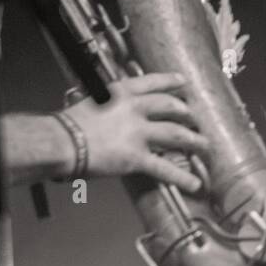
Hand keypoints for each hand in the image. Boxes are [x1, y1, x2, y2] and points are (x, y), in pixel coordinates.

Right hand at [62, 73, 208, 189]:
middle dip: (187, 114)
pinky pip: (165, 168)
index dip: (170, 82)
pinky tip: (195, 183)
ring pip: (176, 134)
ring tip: (205, 146)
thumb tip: (108, 113)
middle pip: (171, 107)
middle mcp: (135, 109)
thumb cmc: (67, 124)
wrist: (60, 141)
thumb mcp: (90, 102)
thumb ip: (106, 105)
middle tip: (195, 119)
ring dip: (194, 140)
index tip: (183, 83)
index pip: (152, 83)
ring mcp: (139, 133)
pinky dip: (182, 177)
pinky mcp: (137, 157)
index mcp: (121, 93)